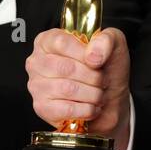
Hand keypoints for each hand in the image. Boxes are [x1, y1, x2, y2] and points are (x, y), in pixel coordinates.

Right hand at [25, 28, 131, 148]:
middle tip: (102, 80)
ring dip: (92, 94)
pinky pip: (67, 109)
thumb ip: (106, 40)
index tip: (98, 62)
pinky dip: (87, 110)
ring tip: (99, 94)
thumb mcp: (113, 44)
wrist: (111, 98)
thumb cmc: (106, 68)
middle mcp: (37, 62)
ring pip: (68, 89)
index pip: (62, 43)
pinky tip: (92, 107)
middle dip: (93, 76)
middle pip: (66, 68)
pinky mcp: (42, 108)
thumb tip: (92, 55)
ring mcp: (37, 86)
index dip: (84, 54)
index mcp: (48, 40)